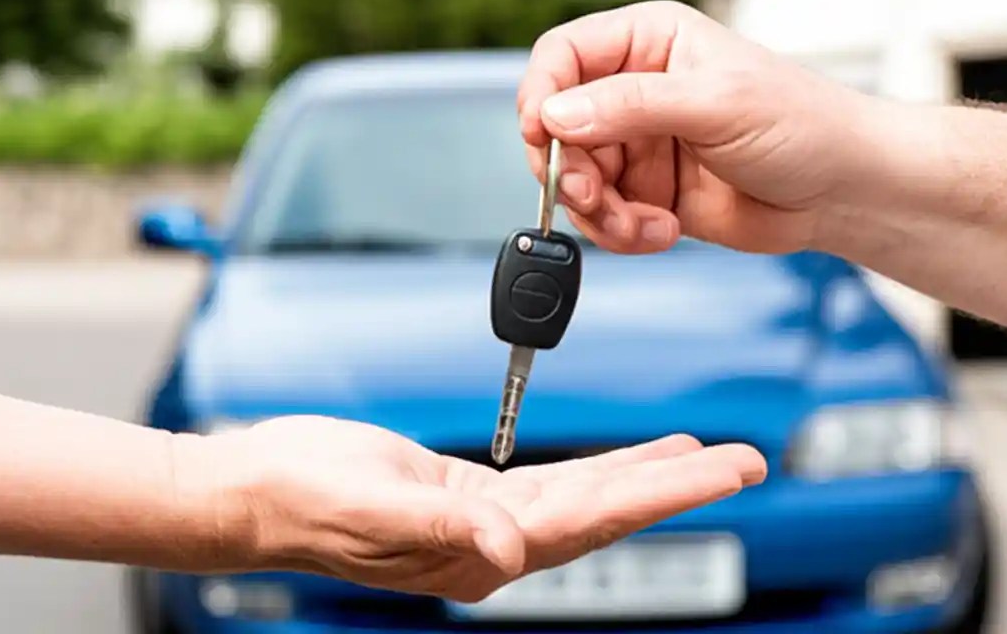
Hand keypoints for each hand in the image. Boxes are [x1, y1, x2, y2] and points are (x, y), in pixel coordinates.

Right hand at [188, 415, 765, 601]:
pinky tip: (628, 457)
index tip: (723, 470)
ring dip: (647, 473)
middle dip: (680, 484)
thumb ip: (440, 528)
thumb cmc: (300, 495)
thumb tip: (511, 550)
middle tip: (748, 461)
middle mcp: (495, 544)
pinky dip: (598, 467)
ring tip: (705, 455)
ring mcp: (486, 522)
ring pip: (589, 496)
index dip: (664, 493)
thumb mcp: (366, 505)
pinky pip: (554, 481)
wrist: (257, 489)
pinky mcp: (470, 495)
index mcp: (480, 551)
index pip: (595, 520)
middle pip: (610, 510)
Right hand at [517, 0, 891, 254]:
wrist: (841, 191)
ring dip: (599, 212)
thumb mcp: (716, 102)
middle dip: (572, 169)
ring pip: (576, 182)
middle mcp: (635, 91)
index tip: (542, 133)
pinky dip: (622, 233)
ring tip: (642, 224)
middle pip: (559, 128)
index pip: (564, 55)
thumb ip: (632, 106)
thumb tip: (558, 115)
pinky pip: (604, 218)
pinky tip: (663, 232)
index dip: (542, 93)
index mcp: (649, 42)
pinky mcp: (647, 195)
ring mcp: (639, 146)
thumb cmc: (801, 123)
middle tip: (595, 194)